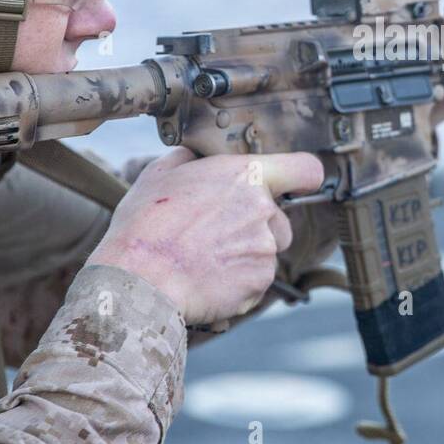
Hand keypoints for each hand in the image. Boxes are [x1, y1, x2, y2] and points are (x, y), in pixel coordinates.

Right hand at [88, 150, 323, 325]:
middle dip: (256, 228)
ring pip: (264, 253)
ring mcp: (264, 249)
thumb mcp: (160, 173)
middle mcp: (263, 210)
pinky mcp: (258, 283)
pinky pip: (254, 283)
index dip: (302, 177)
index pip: (304, 169)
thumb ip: (191, 160)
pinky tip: (204, 281)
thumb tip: (196, 158)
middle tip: (215, 235)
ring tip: (203, 260)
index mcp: (246, 176)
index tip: (297, 185)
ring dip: (244, 257)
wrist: (139, 280)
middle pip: (279, 219)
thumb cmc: (145, 226)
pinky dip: (236, 285)